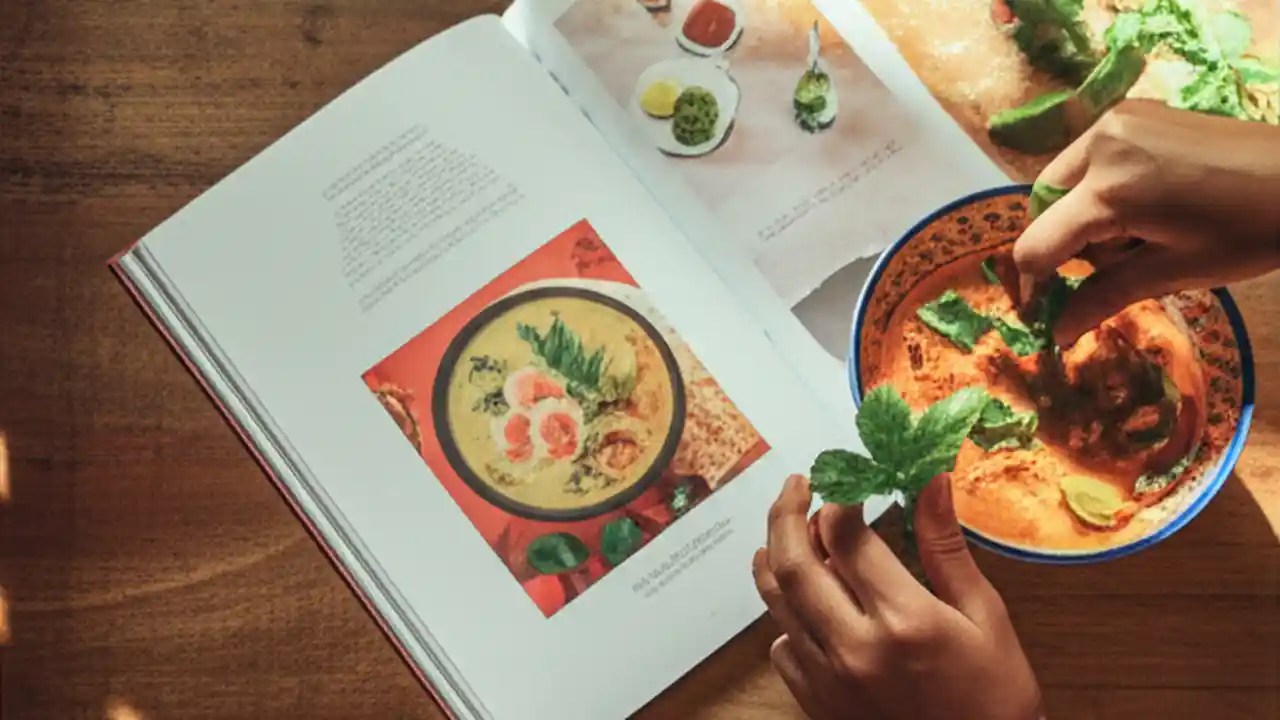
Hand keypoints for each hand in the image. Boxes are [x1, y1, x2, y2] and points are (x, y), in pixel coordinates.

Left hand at [752, 475, 1042, 719]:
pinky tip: (806, 603)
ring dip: (774, 557)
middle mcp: (855, 646)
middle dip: (786, 513)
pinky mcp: (817, 703)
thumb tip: (930, 480)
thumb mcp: (985, 618)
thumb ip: (946, 548)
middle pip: (793, 562)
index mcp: (904, 619)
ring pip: (777, 602)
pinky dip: (787, 615)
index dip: (840, 498)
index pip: (846, 536)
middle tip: (796, 486)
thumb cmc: (996, 698)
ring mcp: (829, 678)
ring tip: (783, 531)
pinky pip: (783, 646)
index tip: (847, 482)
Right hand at [1014, 99, 1279, 345]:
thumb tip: (1058, 332)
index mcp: (1109, 188)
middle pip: (1042, 202)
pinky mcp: (1135, 113)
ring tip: (1135, 237)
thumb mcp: (1175, 271)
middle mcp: (1100, 143)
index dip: (1033, 284)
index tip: (1040, 314)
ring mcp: (1117, 121)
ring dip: (1080, 214)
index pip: (1038, 243)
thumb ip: (1105, 297)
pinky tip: (1143, 206)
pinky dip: (1099, 186)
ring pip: (1065, 178)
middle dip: (1060, 242)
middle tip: (1101, 271)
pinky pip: (1092, 156)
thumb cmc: (1250, 231)